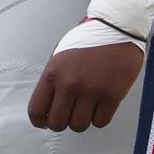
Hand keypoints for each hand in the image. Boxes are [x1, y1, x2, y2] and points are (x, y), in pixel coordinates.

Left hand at [27, 41, 144, 132]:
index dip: (40, 121)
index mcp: (53, 72)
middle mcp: (70, 83)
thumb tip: (49, 106)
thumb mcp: (61, 53)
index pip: (36, 111)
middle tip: (70, 112)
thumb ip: (54, 79)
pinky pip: (100, 122)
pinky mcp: (111, 95)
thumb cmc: (89, 38)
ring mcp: (91, 91)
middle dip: (62, 121)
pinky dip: (100, 117)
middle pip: (57, 124)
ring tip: (87, 105)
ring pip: (79, 126)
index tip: (46, 121)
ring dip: (82, 119)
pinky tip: (101, 104)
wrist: (118, 26)